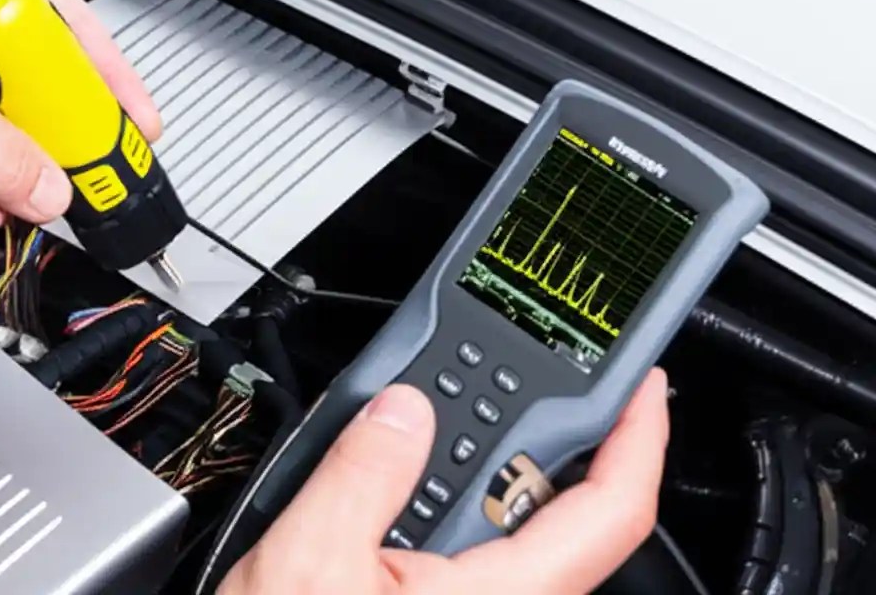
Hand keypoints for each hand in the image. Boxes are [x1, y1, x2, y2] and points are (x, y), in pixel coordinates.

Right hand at [219, 368, 669, 594]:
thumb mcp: (308, 561)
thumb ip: (363, 474)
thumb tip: (405, 411)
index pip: (613, 512)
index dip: (639, 440)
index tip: (642, 388)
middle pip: (553, 510)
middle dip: (521, 439)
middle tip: (477, 389)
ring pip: (500, 531)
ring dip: (467, 472)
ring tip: (409, 439)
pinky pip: (464, 555)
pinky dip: (440, 507)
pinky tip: (388, 498)